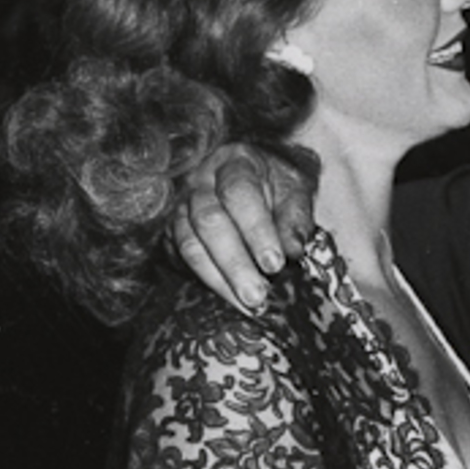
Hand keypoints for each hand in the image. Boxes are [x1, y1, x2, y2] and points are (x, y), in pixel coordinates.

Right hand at [173, 143, 314, 311]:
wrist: (257, 178)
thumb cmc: (277, 187)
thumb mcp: (296, 194)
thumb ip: (294, 221)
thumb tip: (293, 252)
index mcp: (236, 163)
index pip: (239, 193)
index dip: (256, 231)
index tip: (275, 264)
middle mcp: (202, 181)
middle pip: (209, 222)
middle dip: (235, 263)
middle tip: (257, 295)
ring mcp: (183, 206)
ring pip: (190, 244)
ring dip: (219, 279)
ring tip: (247, 305)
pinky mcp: (173, 231)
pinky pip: (182, 259)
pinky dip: (206, 281)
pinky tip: (230, 298)